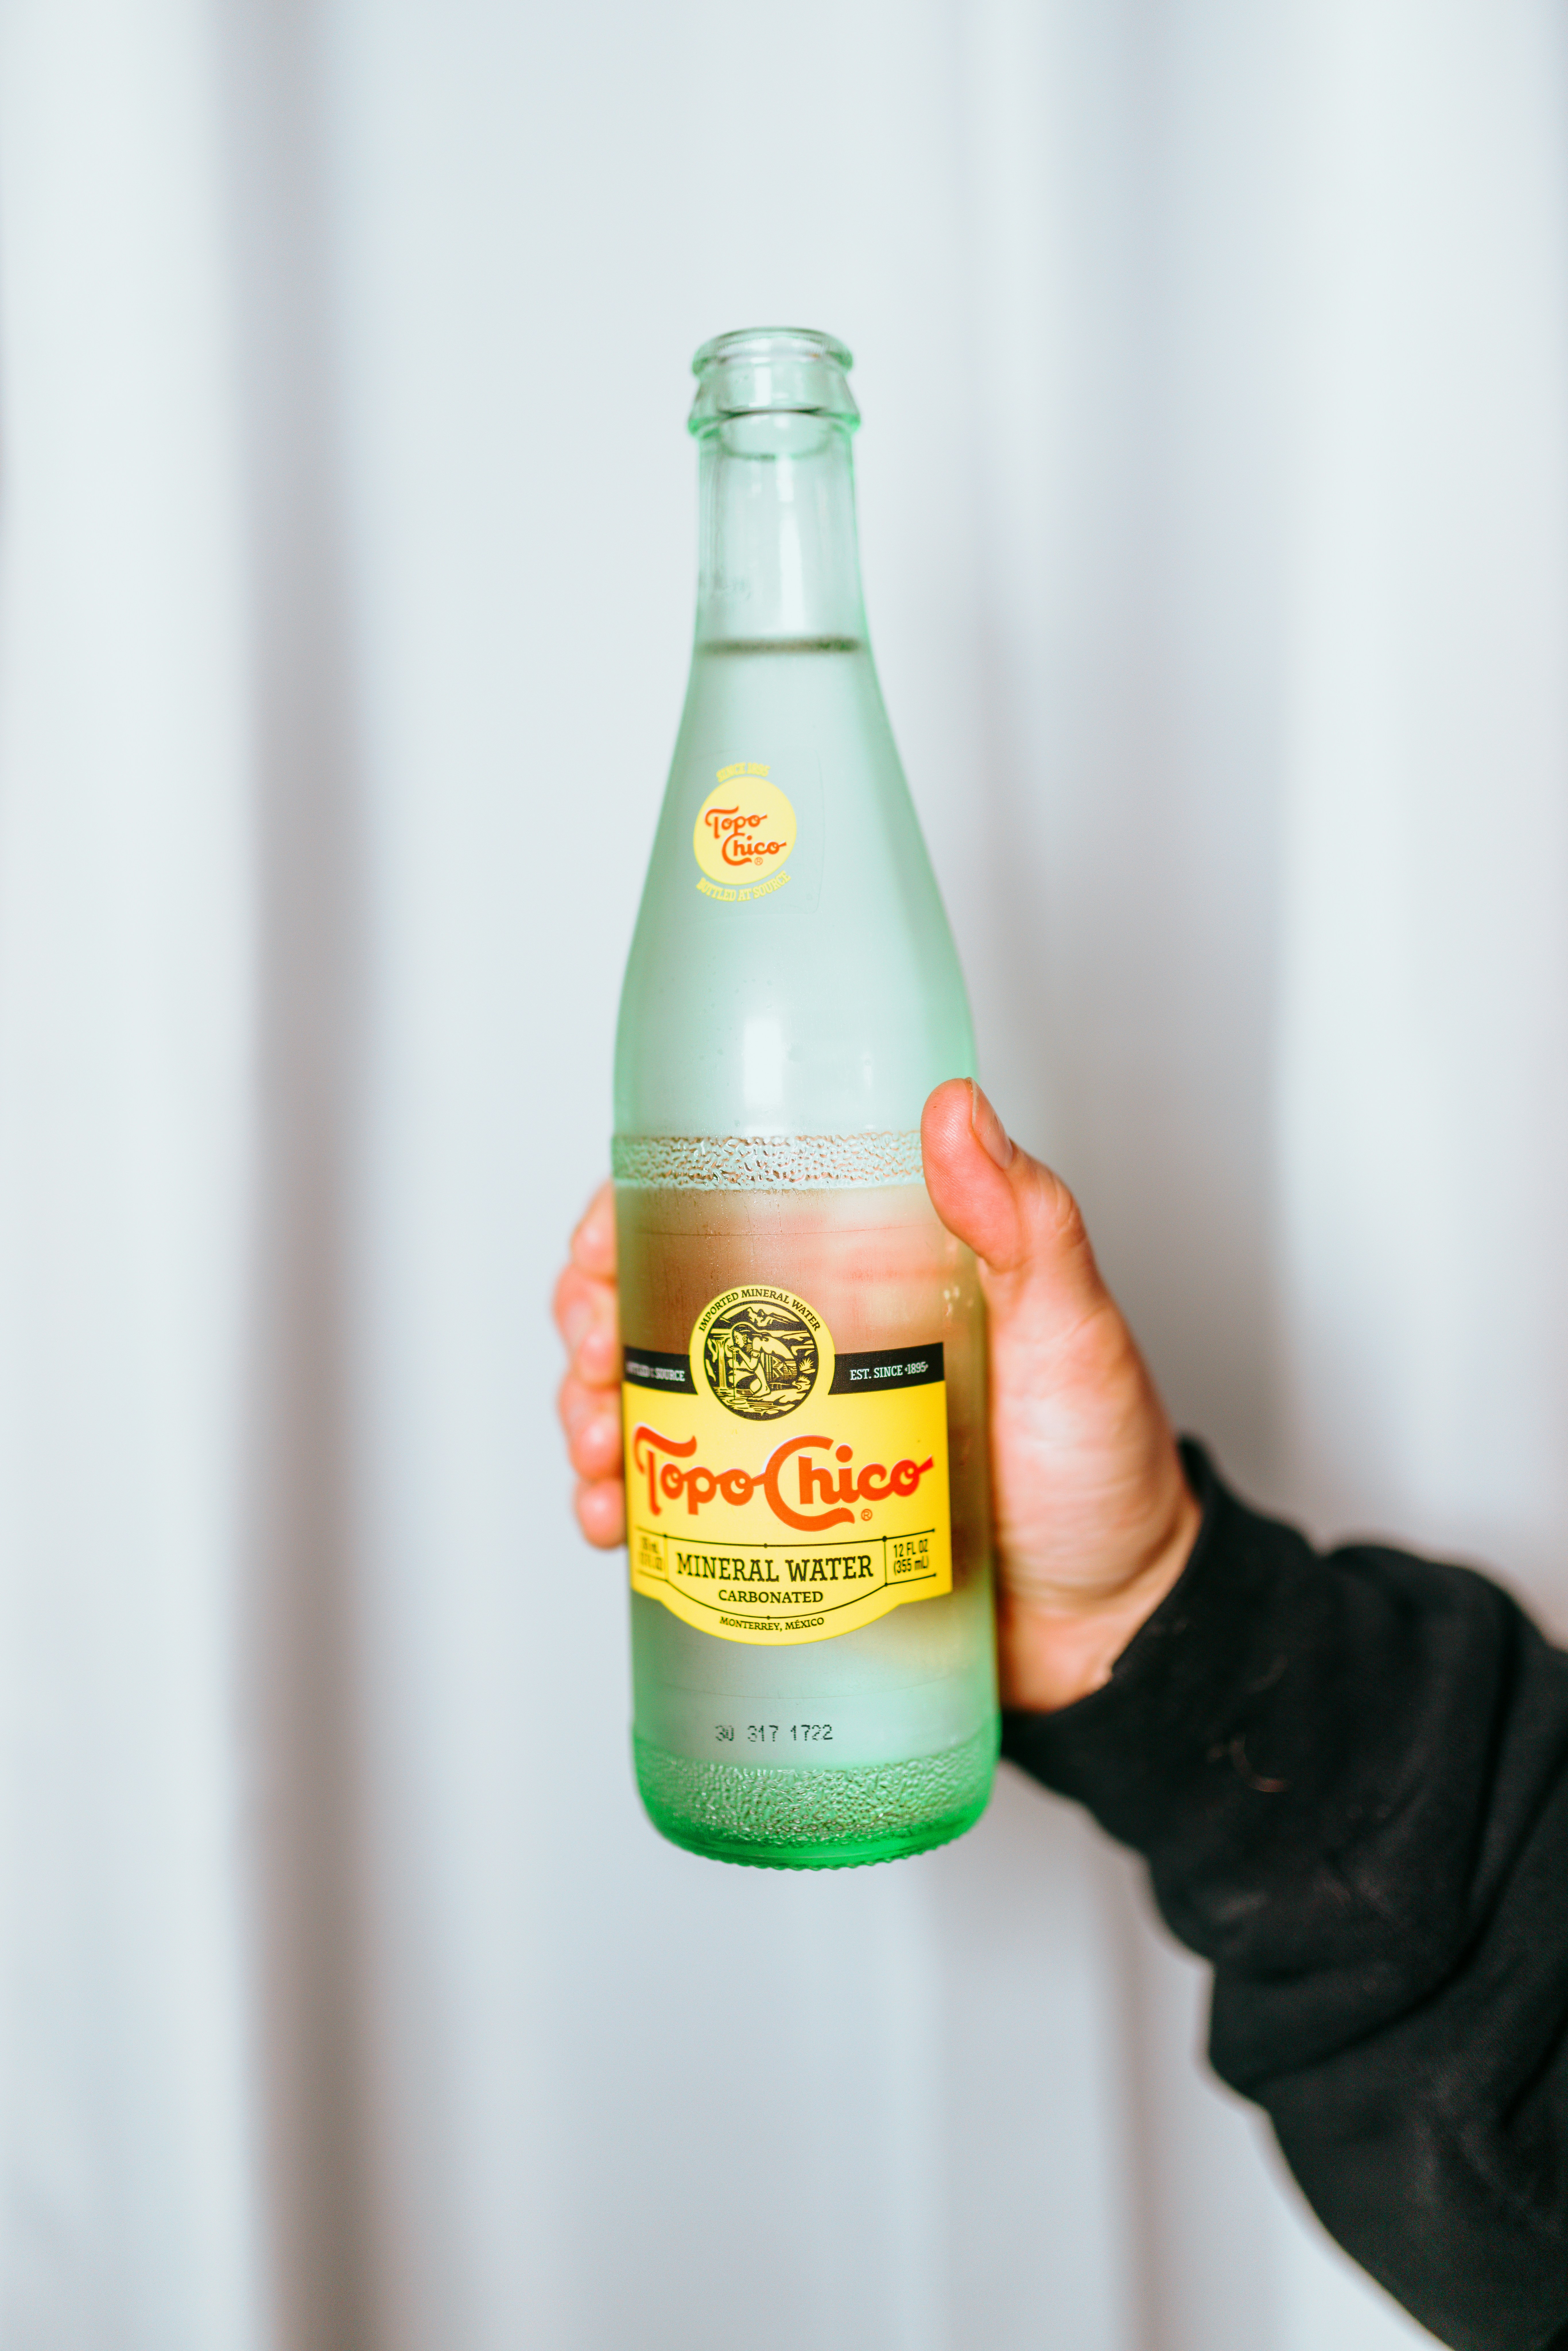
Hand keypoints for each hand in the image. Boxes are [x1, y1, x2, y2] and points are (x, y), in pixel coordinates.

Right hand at [552, 1080, 1199, 1711]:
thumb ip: (1028, 1225)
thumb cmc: (1102, 1470)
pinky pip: (678, 1502)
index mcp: (867, 1269)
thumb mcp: (1072, 1332)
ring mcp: (791, 1434)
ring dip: (593, 1418)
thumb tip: (955, 1108)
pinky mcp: (782, 1522)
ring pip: (650, 1400)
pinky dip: (625, 1506)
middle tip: (592, 1370)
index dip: (631, 1219)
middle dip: (591, 1326)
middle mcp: (815, 1341)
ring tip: (600, 1463)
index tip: (599, 1252)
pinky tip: (613, 1524)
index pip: (721, 1209)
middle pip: (657, 1302)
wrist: (1112, 1627)